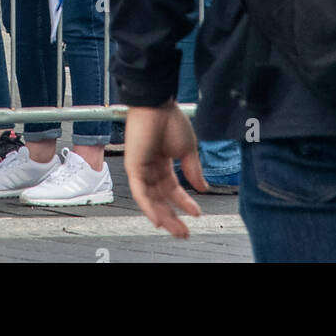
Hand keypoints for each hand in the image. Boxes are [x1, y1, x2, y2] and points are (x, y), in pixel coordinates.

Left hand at [123, 103, 204, 237]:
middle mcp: (150, 168)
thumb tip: (203, 188)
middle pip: (161, 199)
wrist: (158, 103)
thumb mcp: (188, 149)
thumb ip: (194, 170)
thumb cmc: (171, 120)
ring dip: (164, 217)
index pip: (173, 189)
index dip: (185, 202)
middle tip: (184, 232)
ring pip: (151, 200)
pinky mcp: (133, 167)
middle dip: (174, 217)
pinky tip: (159, 220)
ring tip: (176, 230)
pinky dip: (148, 208)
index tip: (198, 214)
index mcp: (163, 162)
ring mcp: (141, 168)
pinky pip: (140, 192)